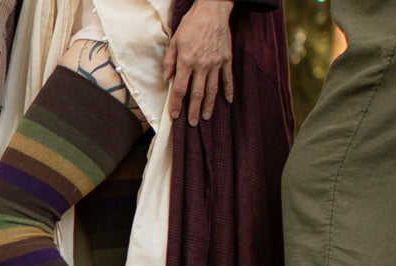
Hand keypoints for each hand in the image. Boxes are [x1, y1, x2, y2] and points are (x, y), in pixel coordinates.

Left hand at [163, 0, 233, 125]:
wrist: (212, 11)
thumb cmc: (191, 24)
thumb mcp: (175, 41)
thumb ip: (170, 61)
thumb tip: (167, 79)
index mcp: (186, 61)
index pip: (180, 89)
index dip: (177, 104)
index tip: (175, 115)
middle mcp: (202, 65)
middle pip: (197, 94)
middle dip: (193, 110)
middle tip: (192, 123)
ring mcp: (216, 63)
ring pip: (212, 89)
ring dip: (209, 105)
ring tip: (206, 117)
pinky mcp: (226, 59)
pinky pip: (227, 78)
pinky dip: (228, 90)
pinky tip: (228, 100)